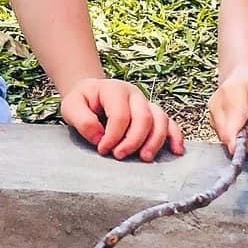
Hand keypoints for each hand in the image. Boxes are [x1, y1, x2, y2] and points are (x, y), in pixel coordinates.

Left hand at [60, 78, 183, 161]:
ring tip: (144, 158)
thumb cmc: (82, 102)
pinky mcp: (153, 114)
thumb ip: (82, 120)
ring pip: (160, 120)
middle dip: (133, 141)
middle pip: (144, 118)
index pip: (120, 115)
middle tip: (119, 156)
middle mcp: (134, 95)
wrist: (91, 95)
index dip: (112, 136)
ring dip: (155, 141)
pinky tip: (176, 150)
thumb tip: (99, 136)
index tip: (102, 149)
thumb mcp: (71, 106)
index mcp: (114, 90)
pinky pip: (169, 123)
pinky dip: (175, 136)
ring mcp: (146, 104)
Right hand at [208, 67, 247, 154]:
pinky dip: (238, 134)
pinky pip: (227, 137)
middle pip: (230, 140)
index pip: (232, 133)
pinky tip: (244, 122)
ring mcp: (211, 114)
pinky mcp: (211, 121)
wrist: (240, 72)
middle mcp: (215, 106)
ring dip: (244, 137)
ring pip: (229, 141)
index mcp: (230, 94)